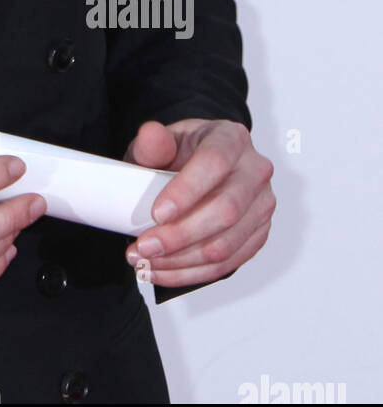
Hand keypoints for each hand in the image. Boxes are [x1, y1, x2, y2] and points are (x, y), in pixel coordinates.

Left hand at [123, 119, 274, 287]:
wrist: (195, 169)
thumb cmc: (179, 154)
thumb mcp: (160, 143)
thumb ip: (153, 142)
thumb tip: (150, 133)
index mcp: (231, 139)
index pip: (215, 163)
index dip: (187, 191)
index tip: (157, 213)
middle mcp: (255, 170)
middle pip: (226, 210)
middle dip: (180, 235)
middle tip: (144, 246)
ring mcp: (261, 205)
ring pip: (227, 244)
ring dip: (182, 260)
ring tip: (146, 262)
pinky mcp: (258, 234)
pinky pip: (228, 263)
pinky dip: (191, 273)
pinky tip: (163, 271)